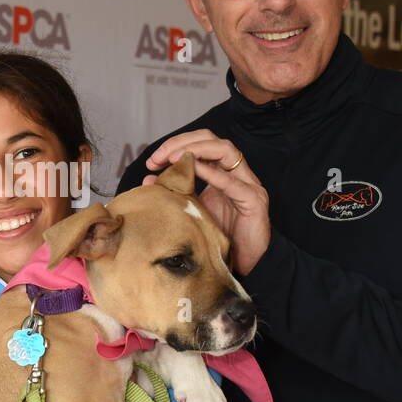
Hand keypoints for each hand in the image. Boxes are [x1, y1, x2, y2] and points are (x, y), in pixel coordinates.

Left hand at [143, 130, 270, 275]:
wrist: (247, 262)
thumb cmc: (222, 237)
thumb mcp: (194, 209)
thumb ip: (176, 192)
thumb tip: (148, 179)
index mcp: (223, 172)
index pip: (200, 143)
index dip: (176, 145)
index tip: (153, 160)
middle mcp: (237, 172)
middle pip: (211, 140)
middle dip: (182, 143)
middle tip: (159, 157)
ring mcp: (248, 183)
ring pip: (225, 150)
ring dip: (196, 150)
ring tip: (173, 159)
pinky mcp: (253, 200)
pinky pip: (233, 182)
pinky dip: (212, 173)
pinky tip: (193, 170)